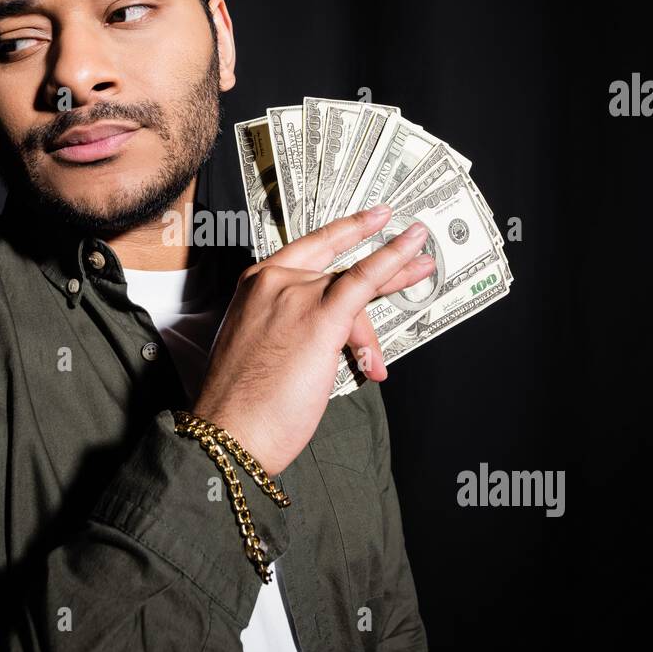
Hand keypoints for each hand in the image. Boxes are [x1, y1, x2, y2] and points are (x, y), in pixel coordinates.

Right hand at [191, 204, 435, 475]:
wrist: (230, 431)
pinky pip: (364, 280)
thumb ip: (288, 326)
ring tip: (422, 271)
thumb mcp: (259, 348)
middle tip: (412, 247)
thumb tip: (329, 336)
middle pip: (337, 271)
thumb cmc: (242, 404)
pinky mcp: (320, 317)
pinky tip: (413, 254)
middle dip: (381, 269)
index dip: (342, 232)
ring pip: (355, 283)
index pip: (308, 252)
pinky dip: (391, 262)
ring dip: (393, 281)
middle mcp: (273, 282)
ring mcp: (296, 295)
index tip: (366, 219)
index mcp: (254, 286)